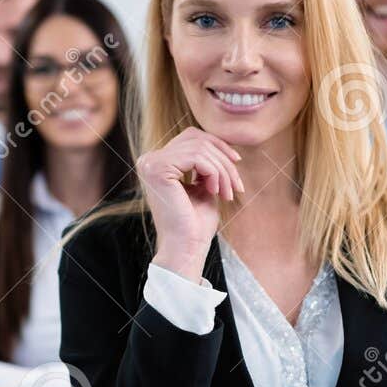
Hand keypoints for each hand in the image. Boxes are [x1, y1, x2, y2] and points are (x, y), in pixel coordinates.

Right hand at [135, 128, 242, 279]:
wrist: (186, 248)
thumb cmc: (196, 224)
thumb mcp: (203, 185)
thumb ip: (206, 163)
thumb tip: (220, 142)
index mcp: (157, 163)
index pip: (191, 137)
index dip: (217, 145)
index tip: (236, 162)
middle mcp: (150, 160)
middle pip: (196, 139)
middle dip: (223, 160)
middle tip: (235, 186)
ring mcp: (151, 163)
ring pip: (200, 148)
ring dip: (222, 170)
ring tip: (226, 192)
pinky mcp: (158, 170)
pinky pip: (197, 158)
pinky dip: (214, 173)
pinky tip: (215, 192)